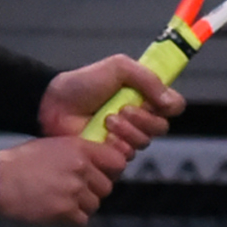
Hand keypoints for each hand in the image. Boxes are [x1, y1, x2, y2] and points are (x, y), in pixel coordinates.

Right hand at [0, 136, 129, 226]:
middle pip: (106, 187)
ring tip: (60, 200)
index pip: (117, 162)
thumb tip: (96, 163)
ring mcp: (74, 191)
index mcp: (79, 149)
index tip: (102, 175)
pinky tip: (56, 212)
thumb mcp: (51, 146)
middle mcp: (81, 169)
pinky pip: (82, 220)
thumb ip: (77, 153)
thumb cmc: (19, 161)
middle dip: (93, 191)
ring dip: (81, 206)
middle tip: (73, 191)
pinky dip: (71, 220)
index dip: (111, 171)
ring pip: (94, 205)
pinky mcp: (65, 211)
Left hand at [38, 54, 184, 153]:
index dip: (167, 106)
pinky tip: (101, 135)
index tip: (153, 101)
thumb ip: (148, 78)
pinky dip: (115, 146)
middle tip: (120, 110)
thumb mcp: (118, 68)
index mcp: (143, 96)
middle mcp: (137, 118)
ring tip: (106, 120)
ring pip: (143, 143)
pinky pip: (126, 157)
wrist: (53, 104)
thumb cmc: (82, 84)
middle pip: (160, 128)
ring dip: (127, 131)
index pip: (173, 107)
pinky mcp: (110, 155)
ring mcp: (124, 138)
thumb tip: (171, 103)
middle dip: (142, 119)